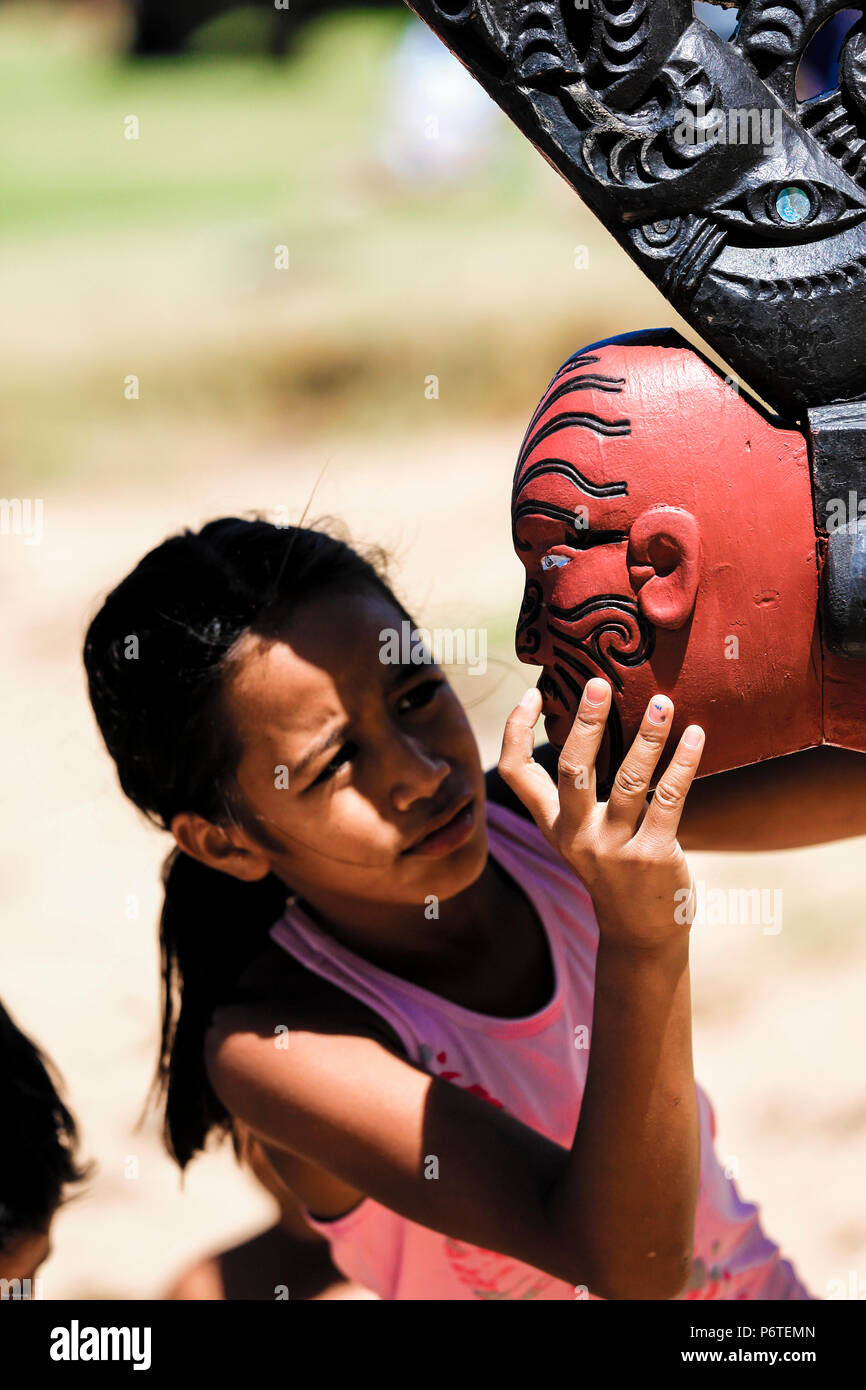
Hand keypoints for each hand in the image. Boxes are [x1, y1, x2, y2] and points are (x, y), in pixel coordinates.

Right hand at [498, 678, 704, 950]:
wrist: (640, 934)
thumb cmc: (612, 868)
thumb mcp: (581, 836)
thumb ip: (577, 794)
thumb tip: (589, 721)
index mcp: (552, 825)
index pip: (517, 772)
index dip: (516, 731)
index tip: (533, 693)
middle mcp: (576, 835)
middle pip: (571, 770)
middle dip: (586, 724)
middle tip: (599, 683)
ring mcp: (615, 848)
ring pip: (629, 781)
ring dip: (648, 737)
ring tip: (663, 703)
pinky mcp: (654, 856)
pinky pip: (669, 799)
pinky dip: (684, 763)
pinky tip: (697, 736)